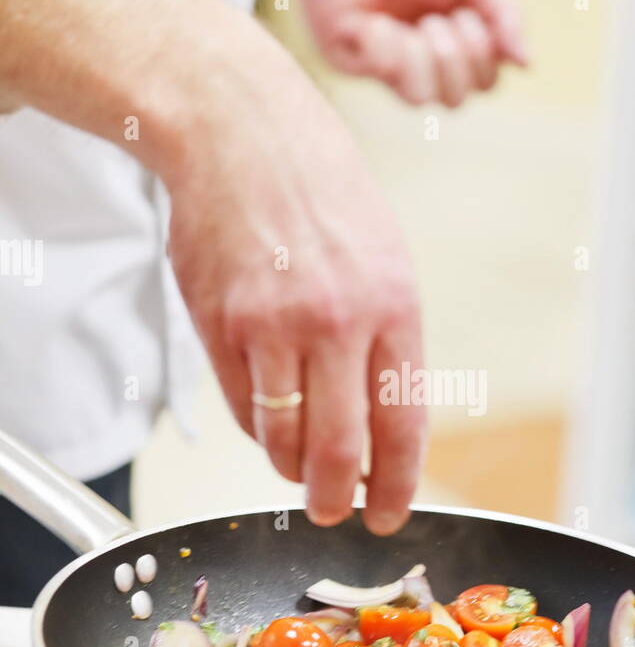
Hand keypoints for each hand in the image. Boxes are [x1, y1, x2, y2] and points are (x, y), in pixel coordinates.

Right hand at [164, 30, 425, 534]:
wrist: (243, 133)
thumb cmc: (322, 196)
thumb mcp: (386, 261)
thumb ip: (386, 344)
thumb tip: (382, 429)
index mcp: (394, 308)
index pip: (403, 425)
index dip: (398, 485)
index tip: (390, 512)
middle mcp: (336, 323)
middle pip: (338, 453)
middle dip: (338, 502)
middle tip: (336, 514)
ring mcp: (272, 327)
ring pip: (282, 441)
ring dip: (293, 471)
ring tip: (300, 467)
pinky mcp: (220, 326)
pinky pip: (241, 410)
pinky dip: (258, 430)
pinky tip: (270, 420)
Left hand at [291, 0, 527, 106]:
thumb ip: (505, 14)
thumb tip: (528, 65)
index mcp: (458, 45)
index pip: (486, 83)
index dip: (483, 55)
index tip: (467, 11)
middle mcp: (425, 64)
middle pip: (457, 100)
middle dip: (453, 57)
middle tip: (435, 18)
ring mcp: (389, 69)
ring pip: (422, 100)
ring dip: (420, 55)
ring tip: (405, 22)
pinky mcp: (356, 66)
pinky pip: (383, 76)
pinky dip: (383, 42)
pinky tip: (370, 19)